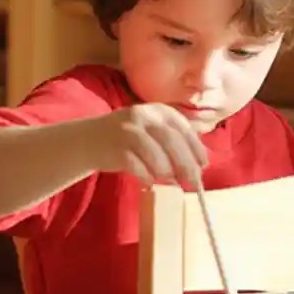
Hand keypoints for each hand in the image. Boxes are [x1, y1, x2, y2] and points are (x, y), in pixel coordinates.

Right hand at [92, 104, 210, 187]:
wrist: (89, 140)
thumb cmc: (130, 139)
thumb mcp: (154, 132)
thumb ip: (176, 143)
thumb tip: (200, 165)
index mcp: (159, 111)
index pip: (184, 129)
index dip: (196, 148)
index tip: (204, 166)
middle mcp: (144, 115)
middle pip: (171, 140)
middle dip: (185, 163)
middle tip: (193, 182)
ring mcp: (127, 130)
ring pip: (154, 152)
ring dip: (166, 170)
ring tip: (170, 181)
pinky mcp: (114, 147)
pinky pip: (135, 164)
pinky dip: (146, 175)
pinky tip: (149, 182)